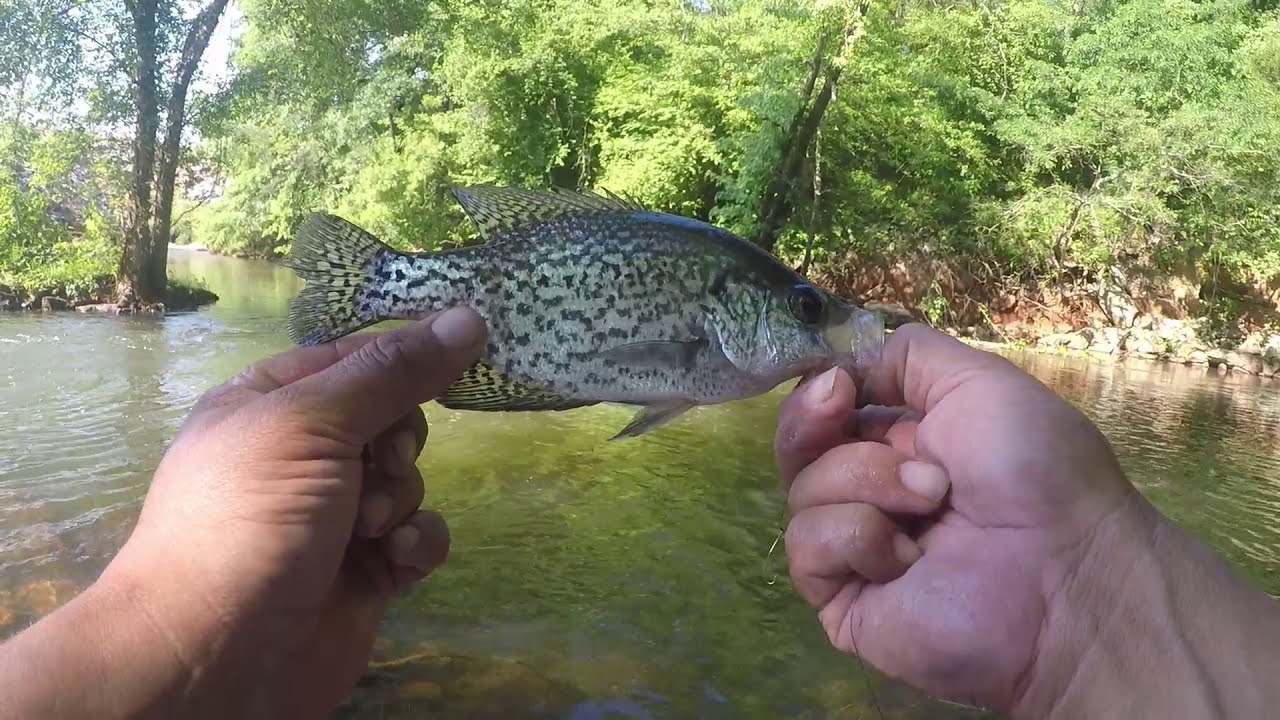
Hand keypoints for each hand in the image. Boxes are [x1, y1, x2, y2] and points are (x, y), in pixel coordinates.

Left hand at [98, 307, 486, 716]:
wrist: (217, 655)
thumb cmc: (249, 517)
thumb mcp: (314, 424)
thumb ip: (393, 372)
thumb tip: (470, 316)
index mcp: (272, 402)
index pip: (357, 357)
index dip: (405, 356)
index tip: (462, 351)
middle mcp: (305, 454)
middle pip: (393, 417)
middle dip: (398, 442)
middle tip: (377, 464)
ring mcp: (335, 514)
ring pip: (409, 479)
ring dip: (399, 499)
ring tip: (364, 530)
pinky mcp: (366, 570)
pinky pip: (417, 536)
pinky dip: (415, 544)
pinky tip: (393, 559)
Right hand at [774, 323, 1144, 713]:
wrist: (1067, 568)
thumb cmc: (1035, 470)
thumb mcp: (978, 381)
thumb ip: (905, 357)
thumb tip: (839, 371)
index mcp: (900, 444)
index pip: (822, 412)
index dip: (817, 394)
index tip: (837, 387)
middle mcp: (872, 493)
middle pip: (795, 449)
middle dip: (812, 424)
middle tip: (847, 412)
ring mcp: (854, 548)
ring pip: (802, 493)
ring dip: (867, 483)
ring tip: (932, 501)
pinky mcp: (844, 600)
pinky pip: (808, 548)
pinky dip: (856, 536)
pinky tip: (908, 554)